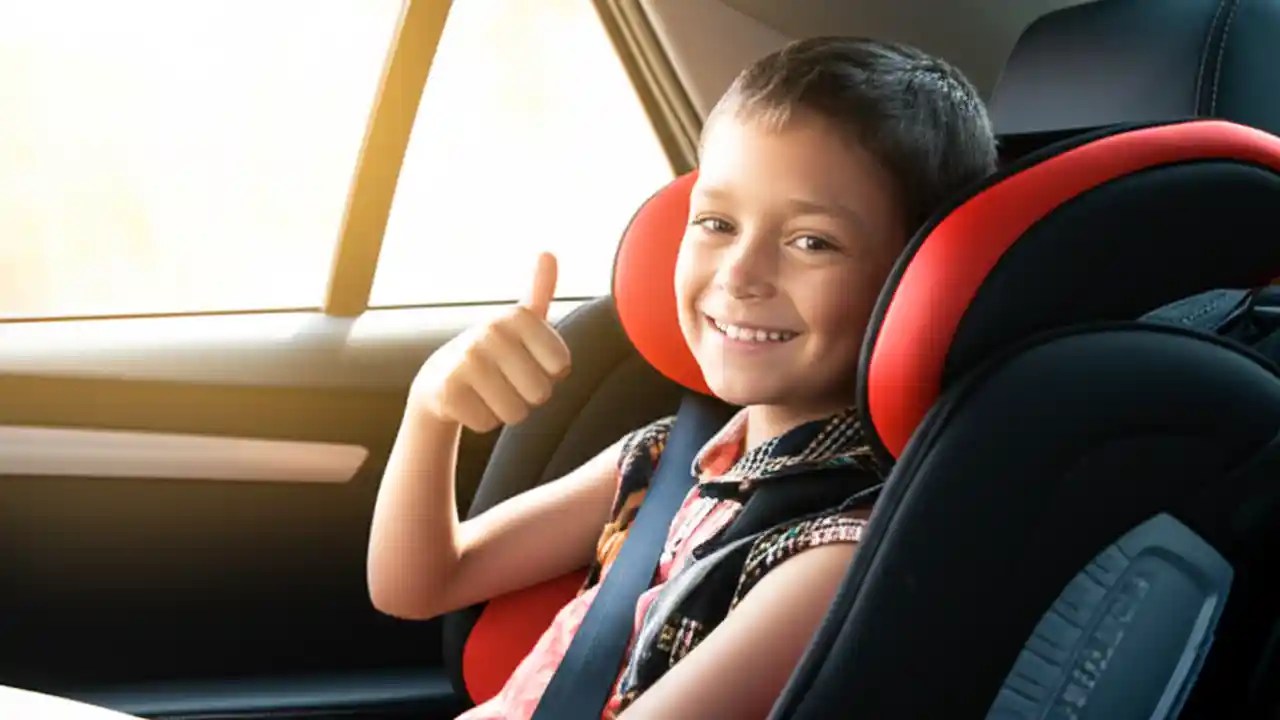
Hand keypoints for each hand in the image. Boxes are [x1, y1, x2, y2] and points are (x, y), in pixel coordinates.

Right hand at [410, 252, 571, 432]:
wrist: (441, 377)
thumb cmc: (495, 352)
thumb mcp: (519, 322)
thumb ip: (539, 290)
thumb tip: (547, 252)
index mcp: (516, 316)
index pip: (562, 366)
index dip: (550, 374)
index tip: (529, 361)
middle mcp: (490, 332)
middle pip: (541, 393)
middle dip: (529, 396)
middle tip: (507, 380)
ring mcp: (466, 360)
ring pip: (516, 413)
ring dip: (507, 410)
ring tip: (490, 391)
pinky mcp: (448, 392)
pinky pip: (489, 424)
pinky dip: (483, 420)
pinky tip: (470, 402)